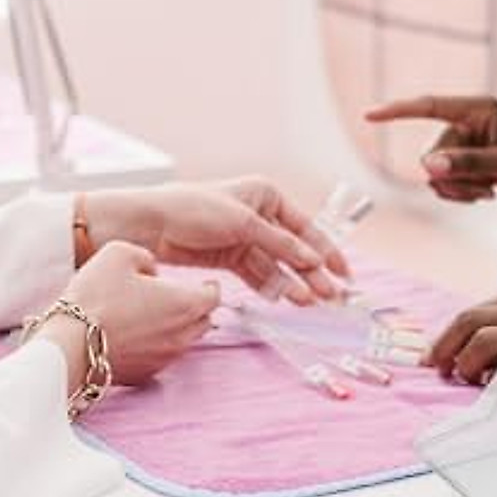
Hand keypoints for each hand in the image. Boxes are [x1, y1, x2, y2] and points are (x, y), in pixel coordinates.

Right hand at [64, 240, 219, 384]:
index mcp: (183, 304)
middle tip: (182, 297)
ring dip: (178, 327)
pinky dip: (158, 345)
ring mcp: (163, 359)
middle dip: (197, 308)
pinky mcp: (144, 375)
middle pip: (203, 321)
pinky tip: (138, 335)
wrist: (69, 345)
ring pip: (184, 341)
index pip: (213, 296)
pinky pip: (162, 357)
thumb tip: (152, 272)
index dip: (210, 287)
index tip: (205, 282)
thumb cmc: (96, 296)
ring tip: (156, 314)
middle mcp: (180, 336)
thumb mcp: (119, 253)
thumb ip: (146, 257)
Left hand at [149, 177, 350, 303]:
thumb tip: (313, 260)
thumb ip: (281, 244)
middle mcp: (259, 214)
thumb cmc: (196, 209)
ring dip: (293, 282)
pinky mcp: (230, 256)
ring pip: (277, 264)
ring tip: (310, 303)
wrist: (153, 224)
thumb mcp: (243, 223)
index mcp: (266, 194)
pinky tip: (286, 299)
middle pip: (293, 248)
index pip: (305, 226)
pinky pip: (258, 273)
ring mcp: (245, 237)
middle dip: (313, 272)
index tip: (344, 272)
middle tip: (332, 296)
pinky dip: (271, 286)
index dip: (326, 250)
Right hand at [365, 95, 496, 202]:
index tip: (370, 115)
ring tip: (488, 190)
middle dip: (454, 176)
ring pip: (436, 170)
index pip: (429, 106)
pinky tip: (485, 192)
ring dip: (458, 187)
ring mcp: (463, 140)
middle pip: (433, 152)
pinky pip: (443, 179)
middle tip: (484, 188)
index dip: (398, 110)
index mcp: (476, 109)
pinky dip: (460, 192)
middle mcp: (466, 121)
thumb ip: (467, 163)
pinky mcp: (463, 158)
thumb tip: (427, 165)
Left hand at [428, 278, 496, 391]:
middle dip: (443, 346)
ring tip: (462, 380)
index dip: (448, 334)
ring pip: (486, 339)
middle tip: (433, 369)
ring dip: (465, 363)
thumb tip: (483, 347)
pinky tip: (494, 389)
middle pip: (471, 319)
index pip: (477, 309)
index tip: (435, 356)